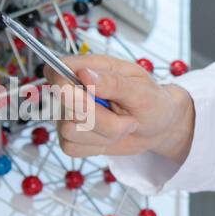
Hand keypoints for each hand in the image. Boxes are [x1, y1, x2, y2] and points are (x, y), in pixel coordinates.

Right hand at [45, 54, 194, 162]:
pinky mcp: (71, 137)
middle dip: (102, 119)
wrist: (159, 128)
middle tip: (129, 117)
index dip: (64, 86)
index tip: (92, 97)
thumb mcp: (142, 91)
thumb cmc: (153, 103)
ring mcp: (69, 114)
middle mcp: (73, 90)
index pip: (55, 71)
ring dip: (105, 134)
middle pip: (66, 107)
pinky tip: (111, 137)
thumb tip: (85, 74)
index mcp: (87, 68)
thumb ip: (114, 83)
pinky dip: (96, 146)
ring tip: (124, 125)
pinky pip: (71, 147)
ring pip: (69, 130)